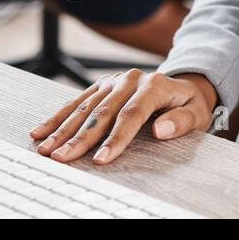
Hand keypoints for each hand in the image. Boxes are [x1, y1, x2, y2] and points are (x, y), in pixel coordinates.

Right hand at [29, 69, 218, 164]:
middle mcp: (131, 79)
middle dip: (80, 138)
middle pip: (103, 112)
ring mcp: (114, 81)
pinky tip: (41, 131)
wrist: (183, 85)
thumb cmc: (189, 105)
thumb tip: (161, 129)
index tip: (100, 159)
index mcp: (154, 85)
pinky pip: (77, 101)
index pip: (131, 115)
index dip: (115, 138)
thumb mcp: (197, 113)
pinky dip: (58, 117)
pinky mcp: (101, 85)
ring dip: (63, 130)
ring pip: (85, 107)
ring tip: (46, 150)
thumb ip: (181, 121)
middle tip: (62, 159)